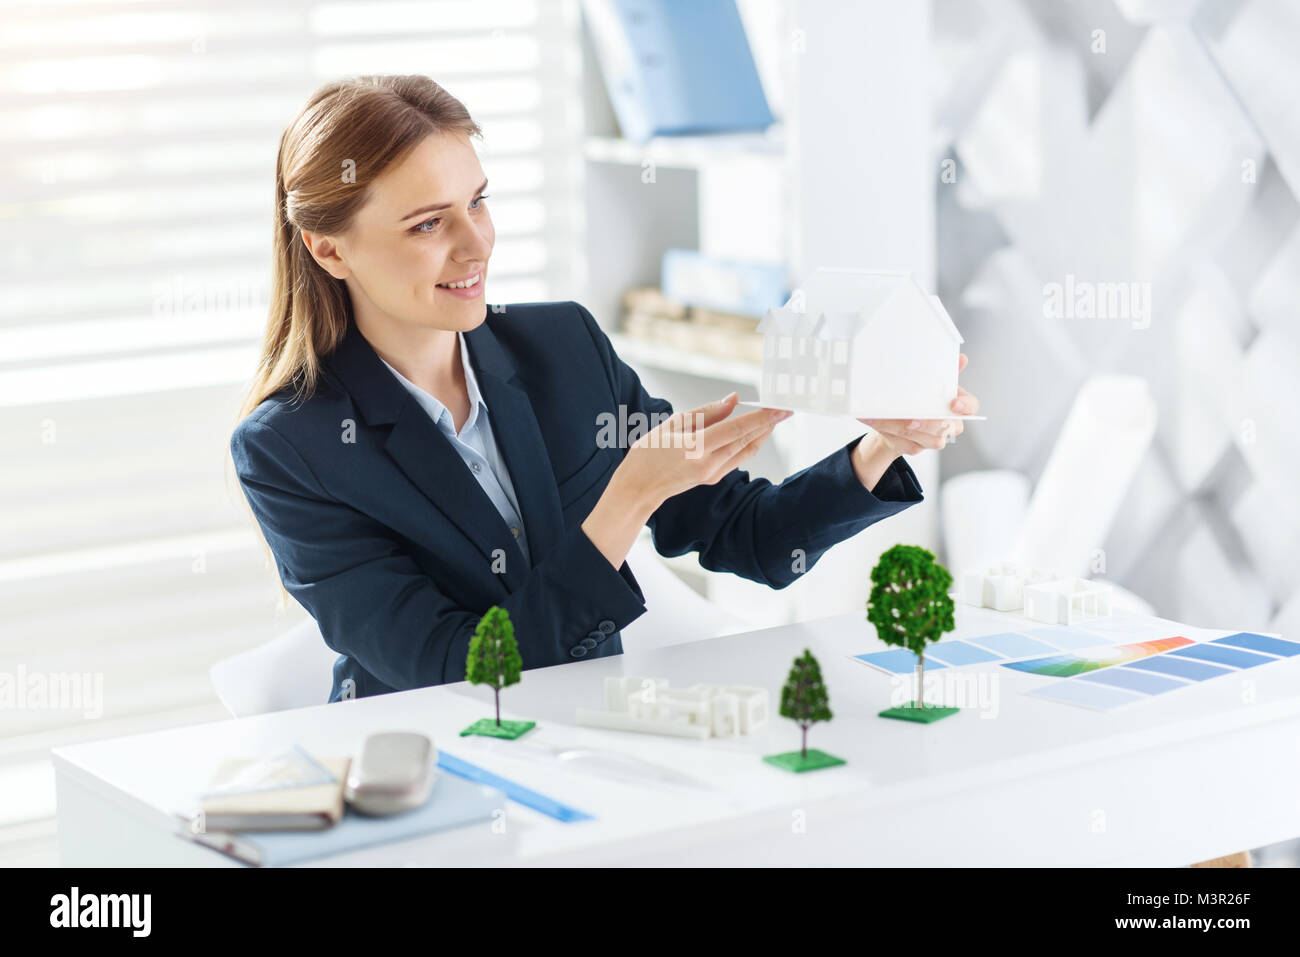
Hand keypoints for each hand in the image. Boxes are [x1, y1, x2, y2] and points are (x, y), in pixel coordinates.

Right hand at [616, 392, 788, 507]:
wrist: (638, 488)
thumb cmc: (648, 452)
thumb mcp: (672, 424)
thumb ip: (706, 412)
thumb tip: (733, 400)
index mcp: (696, 447)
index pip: (737, 429)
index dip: (762, 418)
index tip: (781, 407)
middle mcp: (708, 463)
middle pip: (747, 440)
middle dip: (769, 424)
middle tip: (784, 408)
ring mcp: (712, 474)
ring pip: (746, 451)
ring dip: (762, 434)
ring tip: (774, 418)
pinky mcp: (712, 478)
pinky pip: (737, 458)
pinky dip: (748, 444)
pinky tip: (754, 433)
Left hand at [858, 353, 979, 455]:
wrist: (900, 420)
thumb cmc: (920, 399)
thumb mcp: (931, 382)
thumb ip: (945, 371)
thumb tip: (961, 358)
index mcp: (958, 407)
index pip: (971, 407)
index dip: (965, 406)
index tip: (954, 403)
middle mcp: (949, 425)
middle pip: (943, 426)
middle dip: (926, 422)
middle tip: (910, 419)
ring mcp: (934, 439)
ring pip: (921, 437)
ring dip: (897, 426)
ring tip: (877, 415)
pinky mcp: (916, 447)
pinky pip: (903, 442)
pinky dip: (886, 431)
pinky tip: (872, 420)